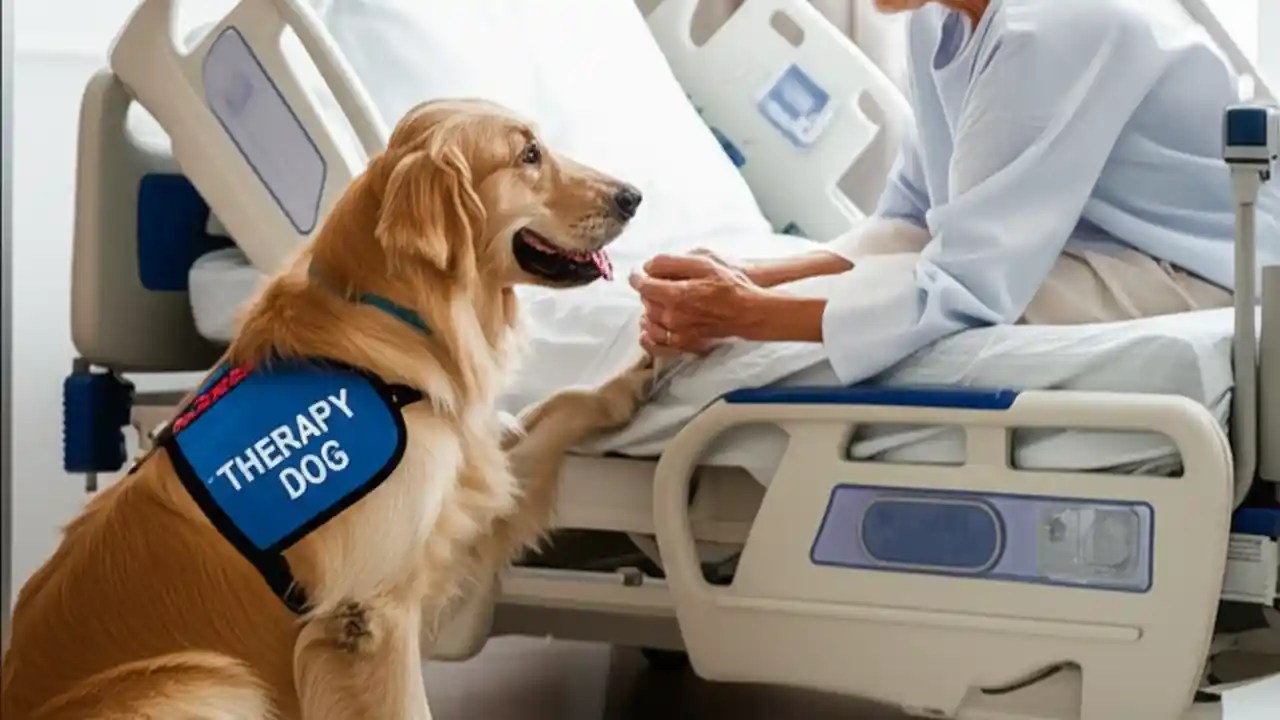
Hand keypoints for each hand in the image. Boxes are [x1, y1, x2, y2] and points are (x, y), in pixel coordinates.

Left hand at [629, 253, 766, 355]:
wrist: (750, 312)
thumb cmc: (731, 285)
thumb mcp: (704, 261)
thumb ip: (672, 262)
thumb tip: (648, 267)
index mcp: (675, 295)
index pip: (643, 284)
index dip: (637, 275)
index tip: (638, 271)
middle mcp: (672, 317)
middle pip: (645, 301)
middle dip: (649, 290)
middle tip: (659, 282)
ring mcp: (677, 334)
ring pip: (648, 321)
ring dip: (649, 310)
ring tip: (658, 302)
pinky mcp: (684, 345)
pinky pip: (656, 345)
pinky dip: (648, 337)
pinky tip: (648, 329)